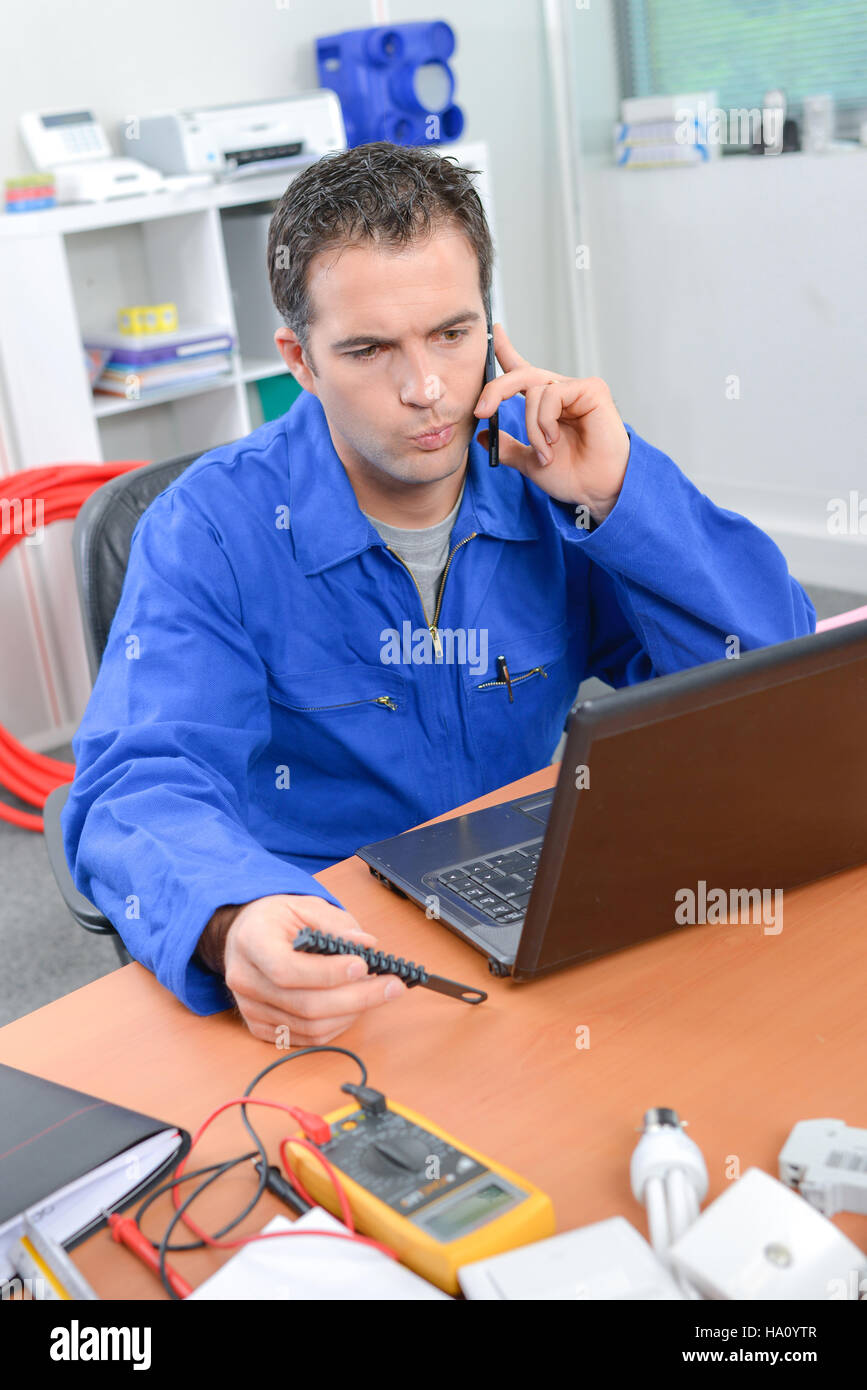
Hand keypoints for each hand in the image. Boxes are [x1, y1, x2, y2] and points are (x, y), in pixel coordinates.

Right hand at [221, 894, 406, 1044]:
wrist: (244, 934)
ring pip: (310, 1026)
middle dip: (356, 998)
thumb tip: (366, 945)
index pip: (286, 969)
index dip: (327, 973)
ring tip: (377, 993)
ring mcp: (251, 1008)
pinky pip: (306, 1038)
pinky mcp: (261, 1027)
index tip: (363, 964)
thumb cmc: (276, 919)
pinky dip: (337, 1025)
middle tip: (391, 986)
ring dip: (351, 1013)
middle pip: (305, 1004)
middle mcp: (245, 979)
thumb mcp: (305, 905)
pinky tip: (355, 1007)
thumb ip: (336, 923)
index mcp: (252, 942)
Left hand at [474, 324, 630, 521]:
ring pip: (534, 389)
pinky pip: (552, 394)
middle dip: (496, 390)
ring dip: (531, 426)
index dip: (507, 350)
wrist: (596, 491)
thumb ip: (509, 447)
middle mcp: (561, 392)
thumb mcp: (530, 462)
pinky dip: (545, 421)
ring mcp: (577, 390)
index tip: (493, 331)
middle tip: (480, 411)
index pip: (523, 371)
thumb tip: (482, 436)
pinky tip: (555, 439)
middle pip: (521, 374)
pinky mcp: (591, 390)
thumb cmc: (573, 477)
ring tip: (545, 451)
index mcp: (547, 405)